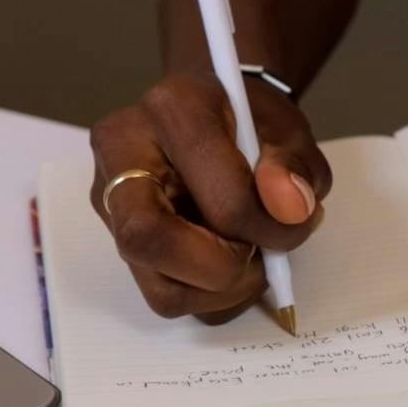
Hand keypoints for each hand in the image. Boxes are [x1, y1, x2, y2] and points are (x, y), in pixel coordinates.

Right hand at [88, 72, 331, 322]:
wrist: (217, 111)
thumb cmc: (251, 120)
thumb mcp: (288, 130)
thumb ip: (294, 167)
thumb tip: (289, 210)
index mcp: (173, 110)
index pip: (222, 198)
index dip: (270, 229)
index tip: (298, 224)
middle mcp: (122, 152)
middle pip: (150, 240)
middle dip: (224, 269)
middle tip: (260, 254)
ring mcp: (109, 198)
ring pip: (159, 286)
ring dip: (221, 292)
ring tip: (252, 258)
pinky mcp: (115, 235)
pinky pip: (163, 295)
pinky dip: (209, 296)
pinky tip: (230, 263)